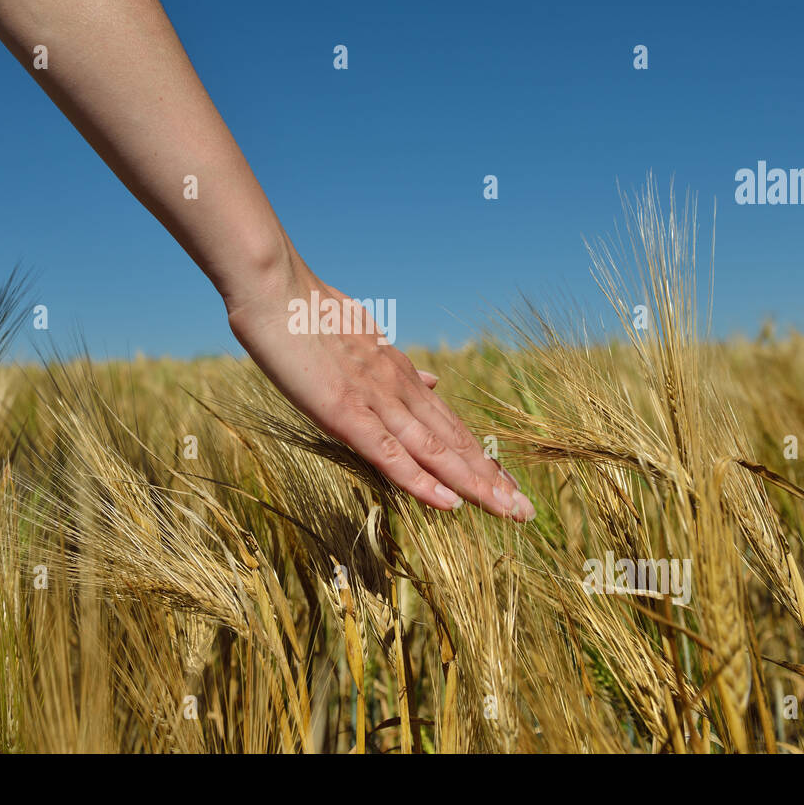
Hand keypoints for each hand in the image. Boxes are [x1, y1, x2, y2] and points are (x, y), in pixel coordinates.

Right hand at [225, 257, 535, 520]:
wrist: (278, 292)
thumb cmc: (309, 316)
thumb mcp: (366, 338)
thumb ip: (398, 367)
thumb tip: (434, 381)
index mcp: (401, 375)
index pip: (449, 423)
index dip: (478, 456)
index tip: (506, 483)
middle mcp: (399, 389)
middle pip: (454, 441)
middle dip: (491, 478)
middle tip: (525, 511)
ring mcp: (376, 401)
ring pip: (435, 450)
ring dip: (473, 483)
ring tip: (508, 512)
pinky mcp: (347, 413)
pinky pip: (390, 454)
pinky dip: (421, 480)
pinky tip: (448, 502)